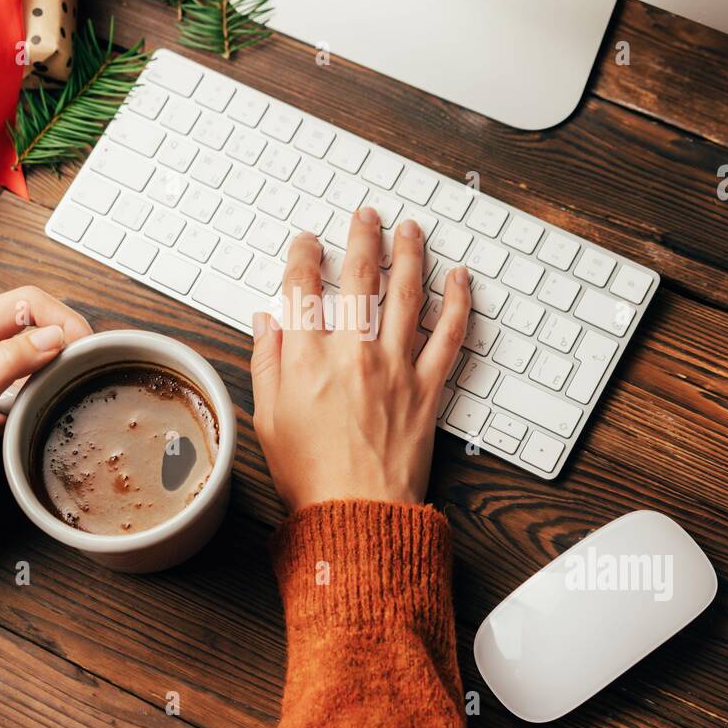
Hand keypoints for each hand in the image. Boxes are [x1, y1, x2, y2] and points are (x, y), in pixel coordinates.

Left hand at [0, 286, 92, 519]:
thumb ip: (7, 363)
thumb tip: (52, 336)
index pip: (22, 302)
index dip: (59, 317)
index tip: (83, 345)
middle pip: (28, 318)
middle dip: (61, 332)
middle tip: (86, 359)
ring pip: (29, 346)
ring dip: (53, 355)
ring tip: (73, 375)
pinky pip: (23, 374)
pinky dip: (42, 380)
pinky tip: (50, 397)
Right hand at [250, 208, 471, 512]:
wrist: (357, 512)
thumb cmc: (311, 474)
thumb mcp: (268, 418)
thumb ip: (268, 362)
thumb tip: (267, 321)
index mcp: (307, 358)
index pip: (302, 288)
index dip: (302, 257)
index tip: (306, 243)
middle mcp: (353, 353)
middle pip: (358, 278)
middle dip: (361, 238)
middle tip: (366, 215)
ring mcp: (395, 367)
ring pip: (406, 294)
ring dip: (409, 254)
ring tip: (411, 230)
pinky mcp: (428, 388)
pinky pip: (450, 336)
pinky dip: (458, 303)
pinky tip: (460, 279)